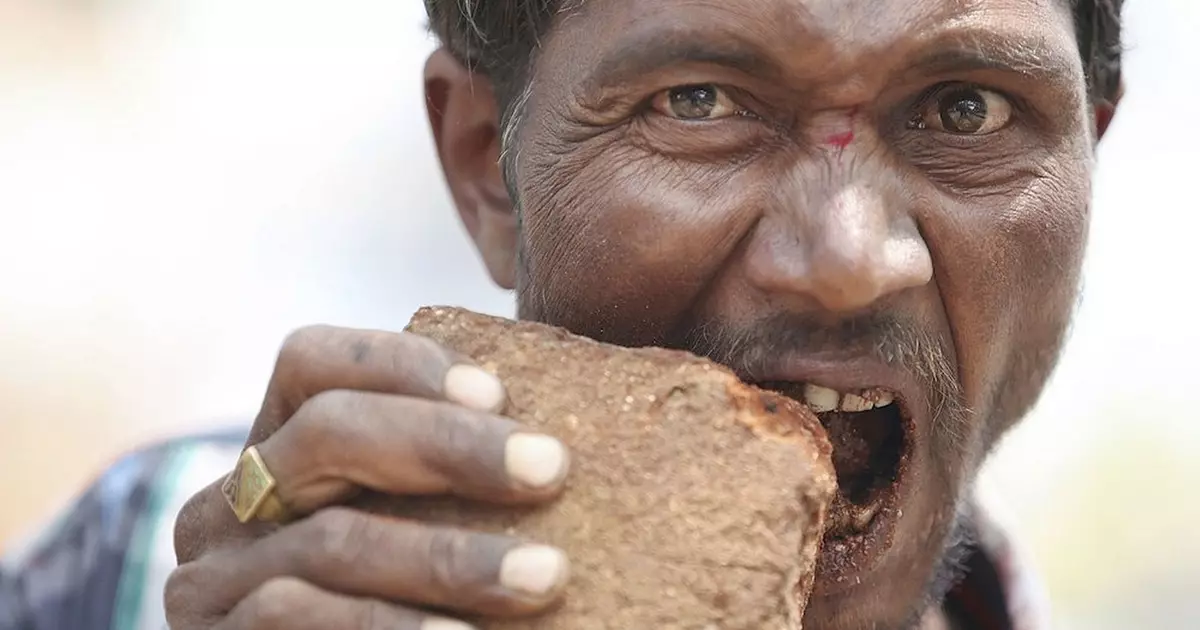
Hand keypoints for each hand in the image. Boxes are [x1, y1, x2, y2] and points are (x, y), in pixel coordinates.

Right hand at [165, 325, 570, 628]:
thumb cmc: (402, 602)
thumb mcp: (409, 528)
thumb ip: (443, 482)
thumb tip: (554, 447)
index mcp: (277, 454)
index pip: (311, 363)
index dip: (402, 364)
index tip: (498, 393)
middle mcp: (229, 505)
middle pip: (326, 432)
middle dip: (447, 444)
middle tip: (551, 469)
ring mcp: (212, 582)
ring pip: (329, 541)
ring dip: (447, 558)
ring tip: (543, 577)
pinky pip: (294, 619)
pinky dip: (391, 628)